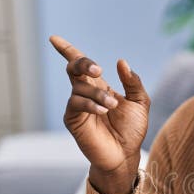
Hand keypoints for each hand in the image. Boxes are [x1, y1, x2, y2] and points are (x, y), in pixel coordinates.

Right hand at [49, 35, 149, 193]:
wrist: (126, 154)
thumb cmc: (132, 130)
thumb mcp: (140, 102)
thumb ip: (133, 82)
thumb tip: (121, 62)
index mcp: (99, 86)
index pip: (80, 65)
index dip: (67, 50)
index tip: (54, 38)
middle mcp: (85, 93)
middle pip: (74, 69)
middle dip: (83, 64)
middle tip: (98, 71)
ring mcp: (77, 106)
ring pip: (80, 88)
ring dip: (98, 95)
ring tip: (112, 107)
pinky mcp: (73, 120)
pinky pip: (76, 104)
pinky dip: (90, 104)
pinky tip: (102, 111)